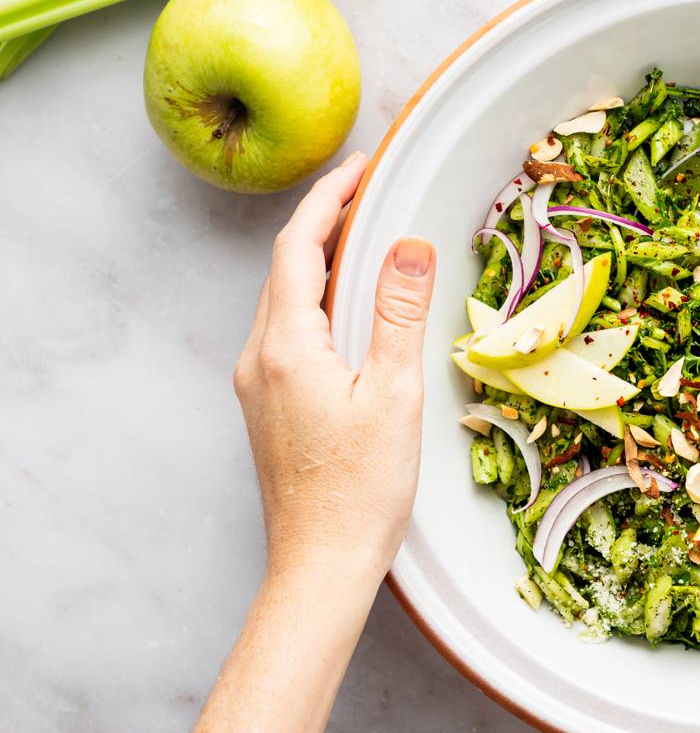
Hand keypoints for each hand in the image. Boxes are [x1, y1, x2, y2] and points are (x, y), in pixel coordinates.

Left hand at [233, 152, 435, 583]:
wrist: (321, 566)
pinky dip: (319, 302)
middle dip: (323, 221)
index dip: (327, 198)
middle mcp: (259, 360)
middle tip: (368, 191)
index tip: (359, 166)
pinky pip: (290, 333)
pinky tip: (351, 310)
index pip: (298, 247)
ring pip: (286, 301)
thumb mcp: (393, 394)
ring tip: (365, 238)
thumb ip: (398, 314)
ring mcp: (259, 386)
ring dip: (320, 262)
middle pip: (285, 268)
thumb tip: (408, 246)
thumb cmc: (360, 490)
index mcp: (285, 347)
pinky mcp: (271, 409)